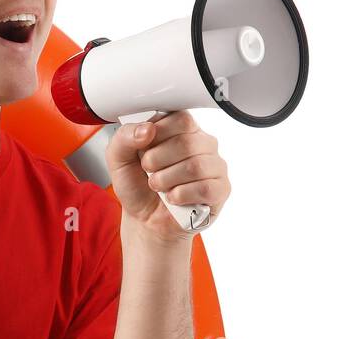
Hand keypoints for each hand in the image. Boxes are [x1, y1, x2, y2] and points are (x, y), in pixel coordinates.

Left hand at [105, 111, 230, 241]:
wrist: (144, 220)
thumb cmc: (137, 186)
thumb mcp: (119, 159)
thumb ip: (124, 137)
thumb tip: (147, 129)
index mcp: (182, 129)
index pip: (181, 119)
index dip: (159, 134)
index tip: (145, 148)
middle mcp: (202, 144)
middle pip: (187, 142)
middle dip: (157, 161)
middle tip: (148, 171)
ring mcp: (215, 166)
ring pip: (195, 166)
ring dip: (166, 180)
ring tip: (157, 186)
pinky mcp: (220, 189)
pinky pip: (206, 188)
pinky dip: (181, 195)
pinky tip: (172, 198)